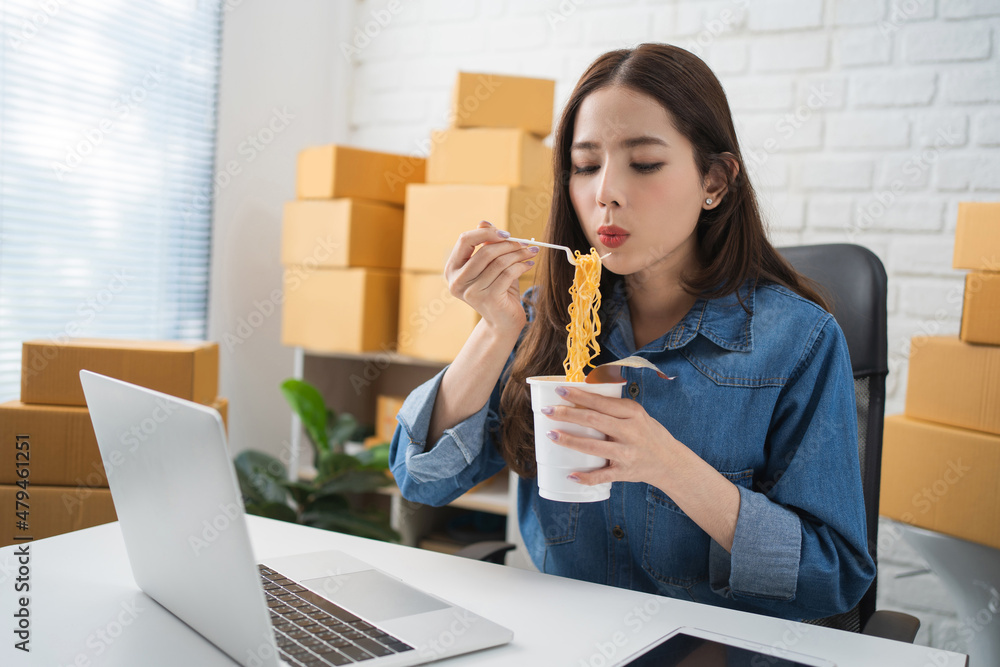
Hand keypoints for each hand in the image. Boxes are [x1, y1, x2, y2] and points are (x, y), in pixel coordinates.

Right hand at [444, 221, 538, 333]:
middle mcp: (457, 281)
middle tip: (524, 243)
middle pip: (484, 251)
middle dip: (508, 244)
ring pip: (498, 262)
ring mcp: (471, 292)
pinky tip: (529, 265)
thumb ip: (486, 244)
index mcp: (452, 269)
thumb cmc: (498, 290)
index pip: (464, 240)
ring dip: (518, 254)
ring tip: (530, 252)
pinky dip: (521, 266)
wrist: (503, 322)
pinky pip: (507, 274)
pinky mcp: (488, 299)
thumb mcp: (491, 265)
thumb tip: (483, 222)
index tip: (506, 233)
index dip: (486, 232)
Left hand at [541, 385, 677, 486]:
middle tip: (547, 411)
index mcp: (632, 413)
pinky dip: (586, 477)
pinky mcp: (625, 472)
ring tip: (551, 435)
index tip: (559, 390)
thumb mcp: (636, 415)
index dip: (579, 396)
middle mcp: (630, 432)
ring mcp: (627, 453)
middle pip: (593, 420)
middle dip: (567, 414)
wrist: (671, 462)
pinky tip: (570, 475)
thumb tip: (580, 396)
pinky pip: (602, 476)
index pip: (601, 402)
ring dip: (570, 441)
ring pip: (594, 447)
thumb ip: (614, 407)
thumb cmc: (647, 433)